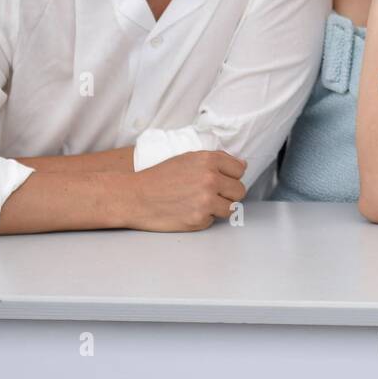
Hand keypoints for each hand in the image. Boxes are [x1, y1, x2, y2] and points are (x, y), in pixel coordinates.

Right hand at [124, 150, 247, 231]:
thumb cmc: (160, 177)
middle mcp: (211, 179)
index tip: (220, 179)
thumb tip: (242, 165)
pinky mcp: (199, 219)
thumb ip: (216, 160)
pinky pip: (213, 220)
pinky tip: (187, 211)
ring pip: (230, 208)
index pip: (240, 170)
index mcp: (209, 160)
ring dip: (217, 207)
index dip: (230, 176)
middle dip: (228, 193)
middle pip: (239, 191)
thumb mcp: (188, 158)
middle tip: (210, 194)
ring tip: (198, 202)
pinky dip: (203, 218)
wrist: (135, 197)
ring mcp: (206, 201)